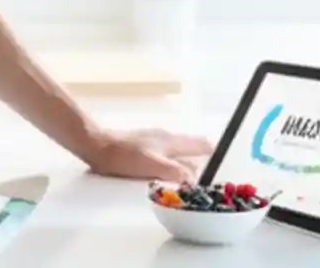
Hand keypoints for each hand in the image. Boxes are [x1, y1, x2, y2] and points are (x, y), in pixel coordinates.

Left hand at [87, 128, 214, 181]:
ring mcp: (152, 140)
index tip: (224, 165)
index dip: (214, 154)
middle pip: (191, 146)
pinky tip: (164, 173)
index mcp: (172, 140)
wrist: (95, 145)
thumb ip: (177, 172)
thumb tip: (197, 182)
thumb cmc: (124, 155)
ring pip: (177, 150)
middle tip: (209, 174)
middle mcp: (165, 137)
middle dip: (201, 158)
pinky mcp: (141, 145)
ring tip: (190, 176)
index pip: (201, 144)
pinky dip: (170, 163)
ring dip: (185, 161)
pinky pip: (164, 154)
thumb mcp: (154, 165)